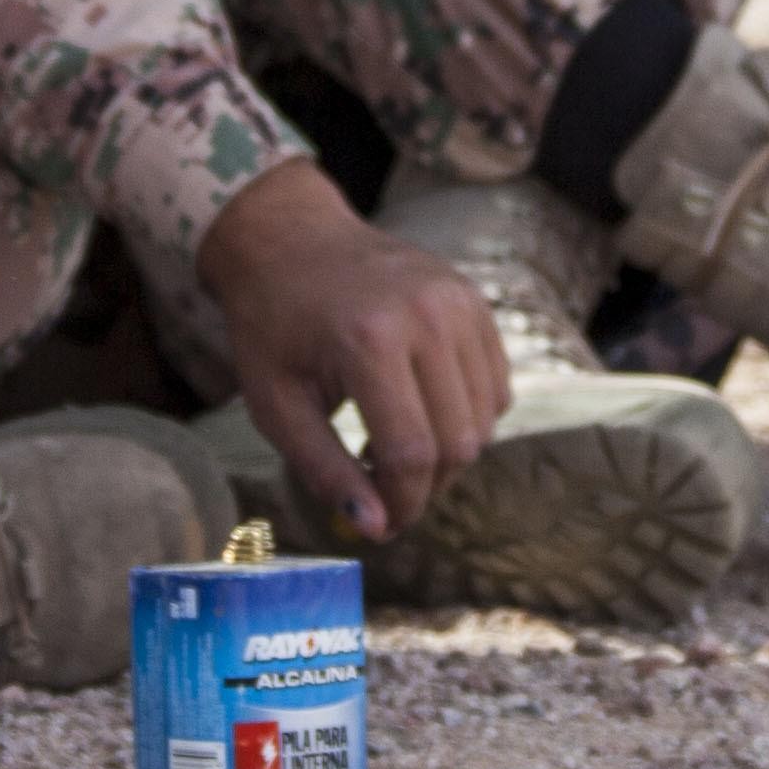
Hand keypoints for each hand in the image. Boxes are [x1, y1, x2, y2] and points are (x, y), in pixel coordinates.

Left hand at [191, 163, 507, 542]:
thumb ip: (326, 471)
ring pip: (485, 419)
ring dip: (449, 454)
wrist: (290, 239)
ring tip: (395, 446)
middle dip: (428, 488)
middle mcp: (426, 316)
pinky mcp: (474, 299)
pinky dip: (469, 417)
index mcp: (369, 341)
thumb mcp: (277, 406)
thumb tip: (376, 528)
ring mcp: (458, 302)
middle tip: (388, 494)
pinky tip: (420, 412)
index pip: (411, 455)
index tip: (382, 526)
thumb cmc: (273, 328)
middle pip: (458, 442)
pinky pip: (496, 384)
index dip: (402, 505)